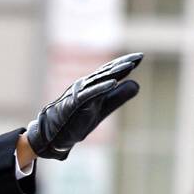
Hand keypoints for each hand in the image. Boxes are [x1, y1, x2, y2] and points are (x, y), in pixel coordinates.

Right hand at [26, 53, 142, 159]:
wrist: (53, 136)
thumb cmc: (76, 121)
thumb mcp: (103, 108)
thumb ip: (118, 97)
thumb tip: (137, 84)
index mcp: (92, 86)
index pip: (109, 72)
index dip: (124, 64)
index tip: (140, 58)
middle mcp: (85, 85)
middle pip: (106, 72)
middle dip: (122, 64)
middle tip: (139, 57)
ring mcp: (78, 93)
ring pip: (98, 80)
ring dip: (114, 73)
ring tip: (129, 66)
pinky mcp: (74, 104)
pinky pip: (89, 94)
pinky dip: (101, 88)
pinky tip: (113, 84)